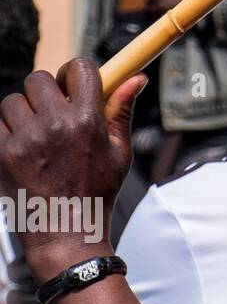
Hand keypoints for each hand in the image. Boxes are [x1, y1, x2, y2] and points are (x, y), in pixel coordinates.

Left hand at [0, 60, 146, 281]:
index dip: (75, 72)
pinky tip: (25, 149)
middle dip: (47, 90)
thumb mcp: (119, 152)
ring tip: (37, 132)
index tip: (74, 83)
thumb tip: (136, 78)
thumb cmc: (97, 192)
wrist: (66, 233)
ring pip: (13, 101)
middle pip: (39, 79)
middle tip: (54, 109)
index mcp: (87, 120)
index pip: (78, 69)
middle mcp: (55, 125)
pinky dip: (9, 131)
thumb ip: (122, 111)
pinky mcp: (3, 153)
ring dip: (24, 110)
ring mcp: (25, 139)